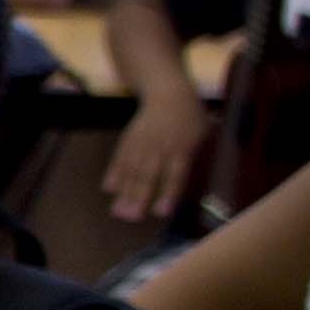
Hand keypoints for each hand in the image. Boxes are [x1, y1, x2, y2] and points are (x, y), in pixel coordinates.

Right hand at [103, 92, 219, 226]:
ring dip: (123, 192)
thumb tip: (190, 181)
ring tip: (116, 211)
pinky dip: (113, 173)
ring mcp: (142, 143)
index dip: (167, 194)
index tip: (160, 213)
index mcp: (182, 148)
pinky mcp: (128, 139)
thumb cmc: (190, 117)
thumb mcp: (201, 133)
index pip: (174, 175)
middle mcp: (160, 148)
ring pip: (132, 170)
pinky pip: (119, 158)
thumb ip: (193, 157)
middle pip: (147, 176)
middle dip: (137, 197)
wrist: (168, 92)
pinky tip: (108, 188)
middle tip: (130, 218)